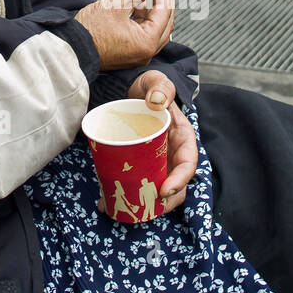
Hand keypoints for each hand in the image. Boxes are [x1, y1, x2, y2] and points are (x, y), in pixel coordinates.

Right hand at [74, 0, 174, 71]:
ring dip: (150, 6)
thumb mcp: (116, 4)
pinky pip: (140, 31)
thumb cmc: (90, 30)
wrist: (69, 50)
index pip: (164, 11)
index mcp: (147, 42)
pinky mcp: (127, 52)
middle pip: (163, 20)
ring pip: (152, 26)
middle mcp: (146, 52)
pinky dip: (139, 16)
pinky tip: (132, 1)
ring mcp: (137, 54)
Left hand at [97, 71, 197, 214]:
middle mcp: (173, 155)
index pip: (188, 165)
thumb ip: (159, 88)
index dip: (179, 181)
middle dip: (163, 203)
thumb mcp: (157, 83)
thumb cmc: (150, 88)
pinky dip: (124, 196)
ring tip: (119, 209)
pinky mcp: (140, 165)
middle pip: (175, 186)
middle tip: (144, 209)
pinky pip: (137, 184)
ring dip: (142, 206)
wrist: (135, 91)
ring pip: (156, 190)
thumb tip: (157, 101)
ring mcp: (157, 162)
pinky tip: (104, 203)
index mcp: (183, 139)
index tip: (163, 191)